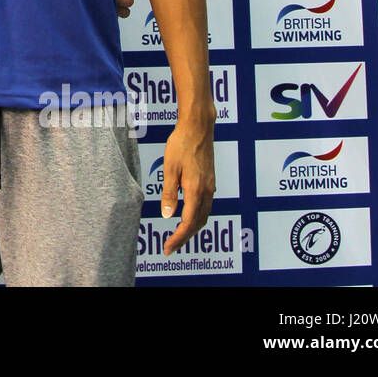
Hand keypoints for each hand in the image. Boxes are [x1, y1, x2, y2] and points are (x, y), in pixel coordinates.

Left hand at [160, 120, 214, 254]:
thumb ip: (169, 193)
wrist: (198, 128)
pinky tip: (188, 217)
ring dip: (191, 229)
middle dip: (184, 238)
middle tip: (170, 248)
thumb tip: (167, 215)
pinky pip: (206, 206)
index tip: (167, 248)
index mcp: (196, 190)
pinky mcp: (210, 181)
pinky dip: (197, 217)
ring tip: (177, 237)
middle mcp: (207, 191)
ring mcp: (210, 186)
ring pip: (204, 216)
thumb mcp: (170, 169)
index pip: (187, 222)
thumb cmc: (181, 145)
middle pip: (198, 223)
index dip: (178, 238)